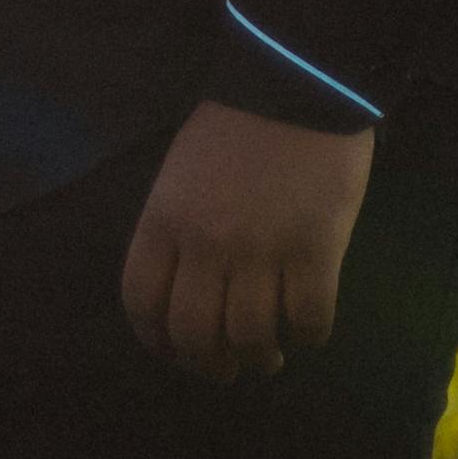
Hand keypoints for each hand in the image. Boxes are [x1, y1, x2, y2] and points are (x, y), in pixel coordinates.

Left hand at [122, 99, 371, 378]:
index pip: (142, 301)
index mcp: (163, 221)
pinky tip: (306, 330)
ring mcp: (260, 251)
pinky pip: (308, 321)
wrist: (293, 90)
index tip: (175, 352)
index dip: (156, 340)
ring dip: (259, 357)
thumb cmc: (233, 129)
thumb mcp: (180, 177)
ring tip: (269, 354)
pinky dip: (306, 338)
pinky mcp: (315, 253)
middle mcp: (204, 244)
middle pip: (193, 334)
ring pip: (250, 338)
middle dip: (208, 365)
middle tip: (227, 368)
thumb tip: (187, 289)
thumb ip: (177, 231)